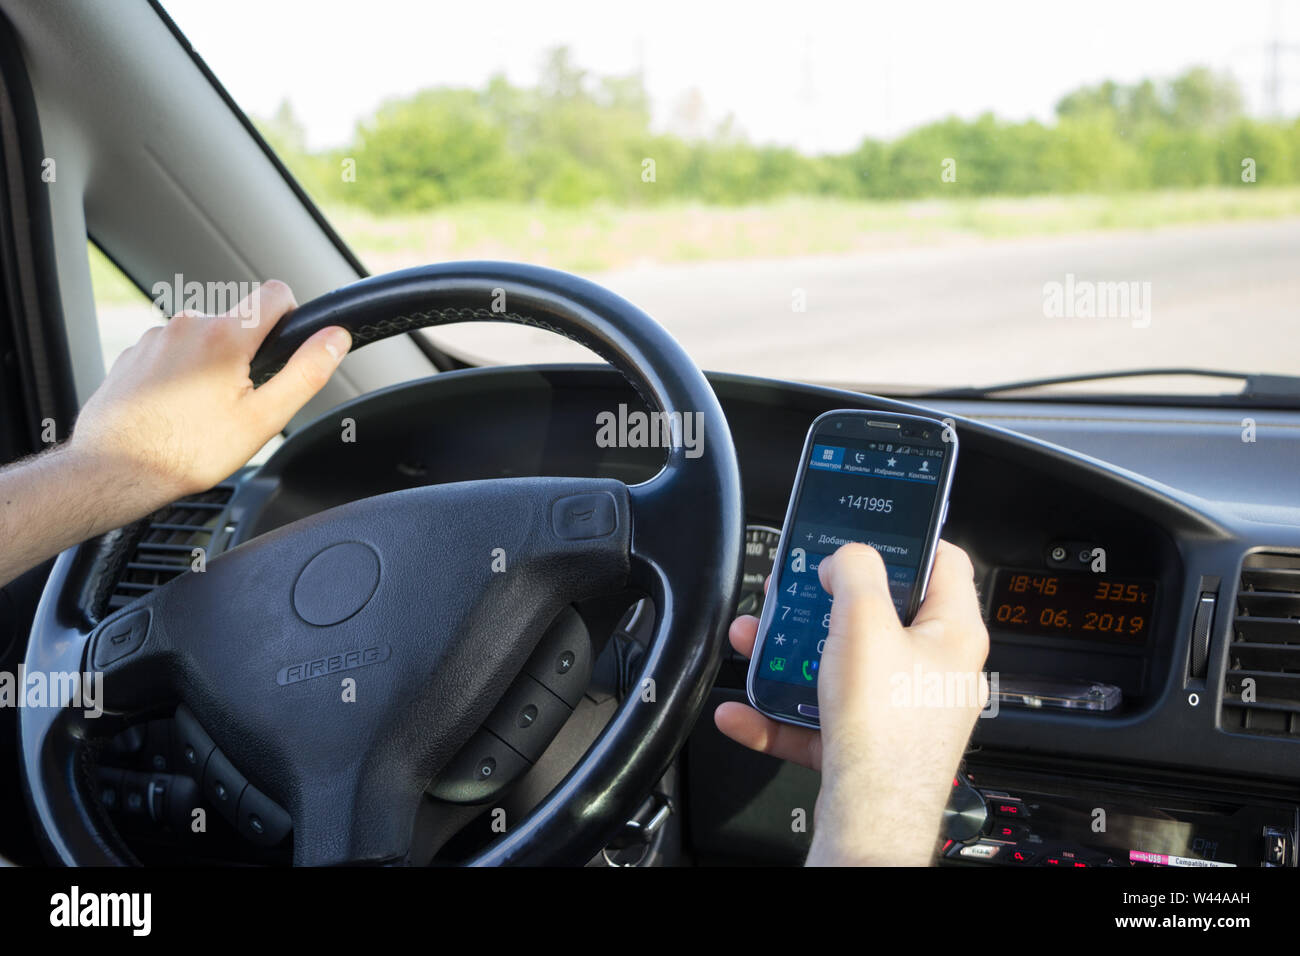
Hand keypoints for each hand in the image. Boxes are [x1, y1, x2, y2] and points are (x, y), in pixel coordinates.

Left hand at [70, 280, 349, 501]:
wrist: (114, 469)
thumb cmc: (187, 451)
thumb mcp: (264, 418)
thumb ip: (306, 372)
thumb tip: (335, 338)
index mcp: (225, 335)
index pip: (277, 293)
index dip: (291, 319)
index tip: (282, 352)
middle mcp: (188, 324)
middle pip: (240, 320)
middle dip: (248, 353)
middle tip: (238, 402)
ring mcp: (156, 336)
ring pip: (205, 338)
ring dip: (213, 364)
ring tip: (203, 411)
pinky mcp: (135, 353)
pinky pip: (174, 351)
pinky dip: (182, 373)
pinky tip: (176, 409)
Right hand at [715, 540, 988, 865]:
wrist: (869, 819)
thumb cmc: (885, 731)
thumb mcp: (863, 623)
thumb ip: (856, 571)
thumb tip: (848, 557)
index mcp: (953, 634)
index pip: (943, 562)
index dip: (904, 539)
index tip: (867, 533)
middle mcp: (934, 673)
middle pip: (877, 616)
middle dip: (822, 605)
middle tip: (797, 594)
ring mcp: (902, 713)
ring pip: (841, 667)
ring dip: (791, 656)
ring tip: (756, 645)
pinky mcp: (869, 746)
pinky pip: (819, 718)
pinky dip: (780, 713)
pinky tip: (744, 711)